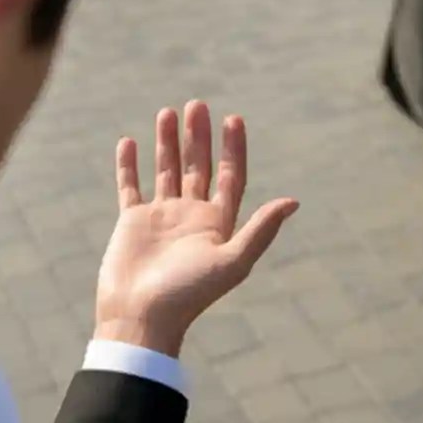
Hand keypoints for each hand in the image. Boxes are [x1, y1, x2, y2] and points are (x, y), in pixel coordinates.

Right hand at [93, 100, 298, 357]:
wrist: (142, 317)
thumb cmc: (189, 294)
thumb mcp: (232, 262)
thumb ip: (260, 230)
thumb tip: (293, 201)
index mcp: (218, 224)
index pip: (230, 177)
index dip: (233, 149)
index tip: (233, 119)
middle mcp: (191, 216)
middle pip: (199, 167)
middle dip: (199, 136)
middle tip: (198, 104)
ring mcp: (161, 217)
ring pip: (167, 170)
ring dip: (168, 142)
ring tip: (168, 111)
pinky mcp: (132, 222)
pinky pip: (130, 186)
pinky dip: (129, 165)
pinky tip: (130, 141)